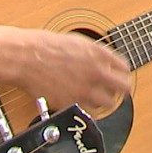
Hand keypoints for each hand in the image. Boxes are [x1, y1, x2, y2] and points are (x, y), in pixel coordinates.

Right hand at [14, 30, 131, 117]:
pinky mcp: (72, 102)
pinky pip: (88, 110)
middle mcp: (96, 72)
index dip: (123, 72)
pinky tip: (81, 99)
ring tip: (99, 96)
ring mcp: (85, 89)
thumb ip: (96, 54)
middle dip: (123, 89)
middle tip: (120, 91)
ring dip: (105, 100)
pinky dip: (87, 106)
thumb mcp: (79, 42)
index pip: (124, 67)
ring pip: (108, 103)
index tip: (122, 75)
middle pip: (124, 87)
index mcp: (99, 54)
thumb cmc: (47, 46)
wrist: (27, 57)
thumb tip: (107, 62)